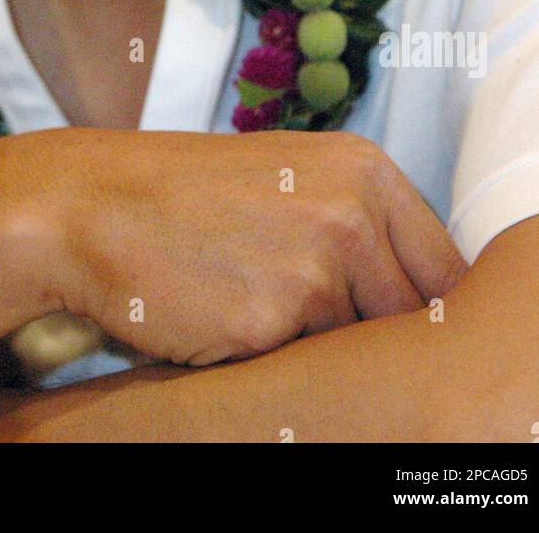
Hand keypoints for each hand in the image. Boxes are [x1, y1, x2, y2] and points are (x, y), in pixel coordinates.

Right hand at [46, 127, 466, 365]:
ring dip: (318, 350)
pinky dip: (271, 362)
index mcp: (365, 169)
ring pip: (357, 348)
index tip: (395, 333)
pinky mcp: (274, 317)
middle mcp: (354, 210)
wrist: (92, 205)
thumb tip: (419, 306)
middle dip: (370, 335)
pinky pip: (301, 368)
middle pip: (412, 316)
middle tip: (304, 324)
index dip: (423, 311)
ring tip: (251, 307)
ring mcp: (319, 263)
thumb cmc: (188, 202)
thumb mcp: (290, 185)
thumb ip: (361, 229)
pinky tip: (225, 323)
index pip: (445, 269)